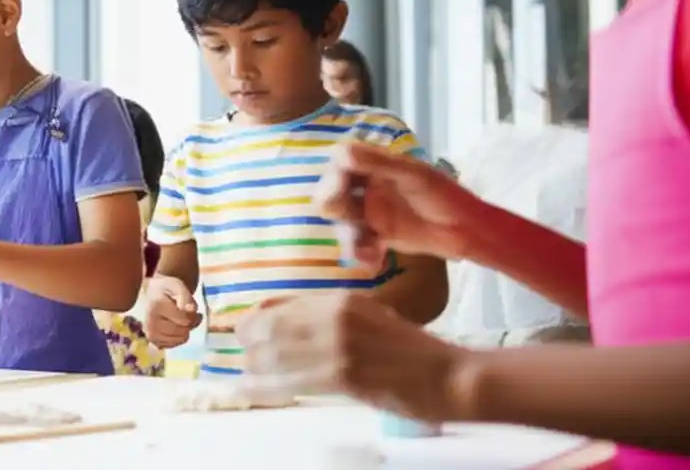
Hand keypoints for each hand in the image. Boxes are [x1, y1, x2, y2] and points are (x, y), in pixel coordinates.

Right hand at [141, 275, 202, 348]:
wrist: (153, 294)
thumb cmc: (167, 290)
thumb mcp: (178, 286)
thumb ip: (187, 297)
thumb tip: (191, 310)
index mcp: (157, 306)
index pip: (185, 320)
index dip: (193, 315)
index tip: (190, 307)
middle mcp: (151, 323)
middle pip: (183, 332)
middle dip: (189, 323)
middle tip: (187, 314)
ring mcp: (151, 334)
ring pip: (180, 340)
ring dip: (185, 331)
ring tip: (181, 319)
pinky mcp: (153, 341)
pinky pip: (174, 344)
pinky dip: (178, 337)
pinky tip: (175, 327)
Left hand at [237, 292, 470, 422]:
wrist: (447, 375)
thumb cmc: (411, 350)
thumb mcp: (370, 318)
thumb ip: (331, 317)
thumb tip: (286, 323)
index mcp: (343, 300)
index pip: (284, 303)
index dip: (257, 317)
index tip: (244, 327)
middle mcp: (336, 317)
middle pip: (274, 326)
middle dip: (249, 339)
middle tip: (241, 350)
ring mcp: (339, 346)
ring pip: (277, 353)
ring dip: (255, 363)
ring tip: (244, 371)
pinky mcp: (343, 376)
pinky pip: (292, 381)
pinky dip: (266, 386)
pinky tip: (250, 389)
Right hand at [319, 143, 488, 264]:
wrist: (469, 232)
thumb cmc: (446, 196)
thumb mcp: (414, 176)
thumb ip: (380, 164)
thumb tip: (345, 153)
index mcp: (378, 164)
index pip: (343, 160)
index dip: (334, 172)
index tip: (339, 186)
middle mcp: (370, 186)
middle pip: (334, 190)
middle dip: (333, 204)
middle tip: (342, 217)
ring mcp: (372, 211)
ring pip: (343, 220)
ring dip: (347, 236)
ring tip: (361, 252)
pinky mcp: (378, 235)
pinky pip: (358, 242)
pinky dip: (361, 253)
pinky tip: (372, 262)